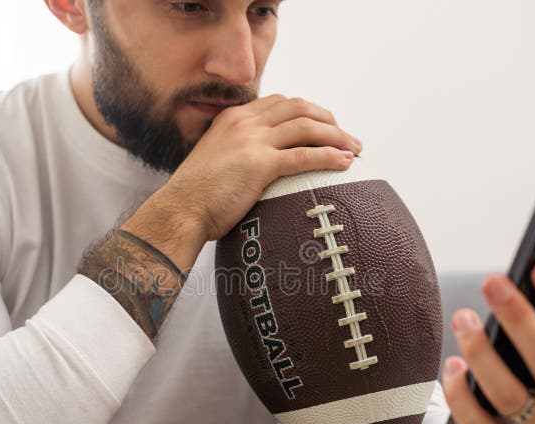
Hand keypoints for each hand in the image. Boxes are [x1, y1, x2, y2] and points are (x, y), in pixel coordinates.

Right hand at [123, 95, 361, 270]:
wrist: (179, 211)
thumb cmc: (196, 197)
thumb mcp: (215, 161)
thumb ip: (237, 153)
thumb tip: (258, 167)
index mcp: (233, 118)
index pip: (280, 102)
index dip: (308, 111)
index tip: (323, 125)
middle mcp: (244, 123)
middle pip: (299, 108)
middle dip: (329, 120)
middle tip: (346, 136)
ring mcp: (252, 141)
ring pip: (307, 127)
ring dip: (337, 136)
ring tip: (355, 149)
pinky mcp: (259, 164)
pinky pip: (304, 155)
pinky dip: (330, 157)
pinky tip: (344, 163)